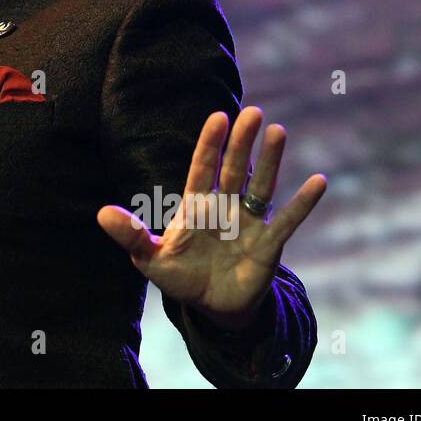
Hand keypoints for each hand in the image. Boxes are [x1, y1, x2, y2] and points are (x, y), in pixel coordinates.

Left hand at [96, 106, 326, 327]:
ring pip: (262, 187)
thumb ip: (131, 235)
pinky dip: (303, 204)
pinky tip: (318, 181)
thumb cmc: (180, 276)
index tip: (219, 117)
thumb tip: (101, 213)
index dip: (210, 144)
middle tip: (254, 113)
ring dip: (271, 162)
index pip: (203, 167)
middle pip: (235, 169)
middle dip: (243, 143)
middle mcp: (225, 207)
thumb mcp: (150, 258)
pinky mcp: (269, 245)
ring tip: (279, 132)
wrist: (211, 307)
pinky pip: (288, 221)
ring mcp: (249, 224)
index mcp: (197, 206)